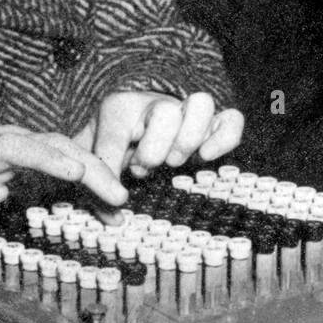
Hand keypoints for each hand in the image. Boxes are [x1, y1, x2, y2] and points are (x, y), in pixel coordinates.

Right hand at [0, 126, 128, 220]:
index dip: (99, 174)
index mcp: (21, 149)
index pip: (69, 153)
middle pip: (52, 145)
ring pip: (13, 149)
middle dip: (89, 167)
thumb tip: (102, 217)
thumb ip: (49, 194)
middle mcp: (1, 147)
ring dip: (46, 158)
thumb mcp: (8, 185)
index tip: (124, 204)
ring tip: (73, 172)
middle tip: (119, 194)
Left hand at [75, 90, 243, 179]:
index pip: (114, 134)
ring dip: (189, 140)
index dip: (112, 165)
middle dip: (155, 149)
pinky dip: (225, 138)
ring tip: (174, 162)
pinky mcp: (214, 121)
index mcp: (120, 108)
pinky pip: (231, 119)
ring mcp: (187, 110)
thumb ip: (94, 182)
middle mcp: (156, 104)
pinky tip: (206, 157)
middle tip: (144, 167)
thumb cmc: (113, 138)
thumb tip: (114, 219)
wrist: (136, 112)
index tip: (115, 184)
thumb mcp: (91, 153)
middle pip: (164, 114)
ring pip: (201, 105)